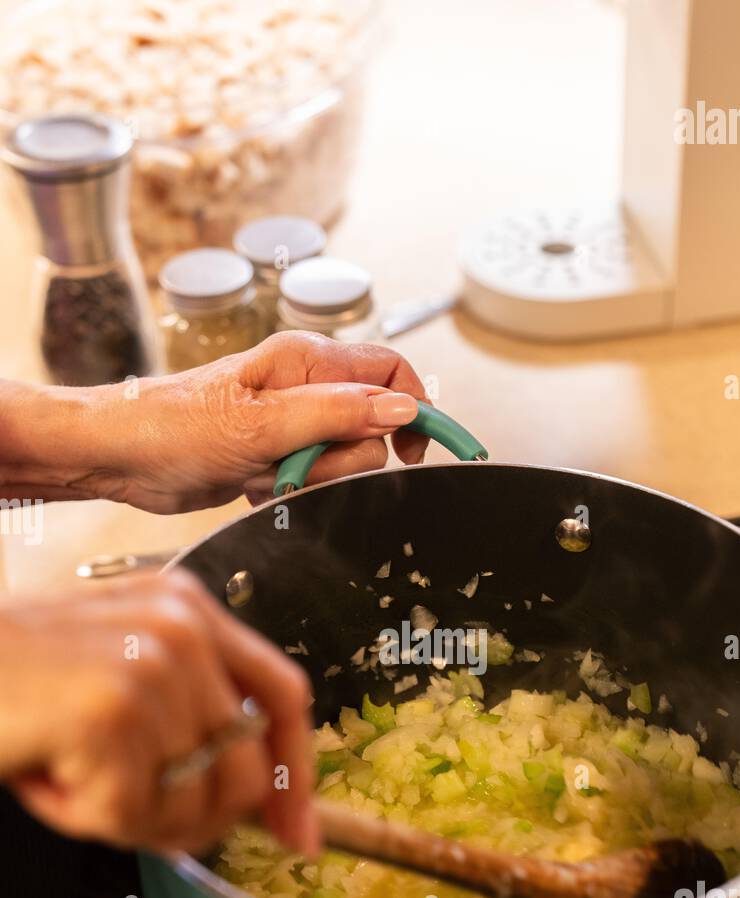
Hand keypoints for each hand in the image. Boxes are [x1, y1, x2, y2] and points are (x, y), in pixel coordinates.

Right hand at [0, 569, 317, 855]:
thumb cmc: (11, 683)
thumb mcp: (113, 674)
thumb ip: (186, 716)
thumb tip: (252, 801)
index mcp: (188, 609)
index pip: (282, 694)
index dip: (296, 773)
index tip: (298, 832)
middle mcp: (183, 627)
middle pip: (242, 771)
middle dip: (189, 820)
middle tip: (118, 805)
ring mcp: (153, 666)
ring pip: (192, 805)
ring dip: (127, 817)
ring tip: (68, 773)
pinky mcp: (113, 712)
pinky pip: (131, 815)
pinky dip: (80, 816)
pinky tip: (43, 775)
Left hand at [62, 332, 427, 512]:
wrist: (120, 456)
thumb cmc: (173, 427)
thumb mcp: (263, 424)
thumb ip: (338, 413)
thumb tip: (401, 407)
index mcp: (308, 360)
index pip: (391, 372)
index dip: (414, 411)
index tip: (415, 453)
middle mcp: (305, 387)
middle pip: (370, 429)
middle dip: (341, 460)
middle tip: (296, 463)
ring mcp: (291, 423)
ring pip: (342, 461)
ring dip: (309, 478)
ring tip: (264, 472)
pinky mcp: (276, 455)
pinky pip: (311, 480)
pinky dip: (288, 491)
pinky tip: (254, 483)